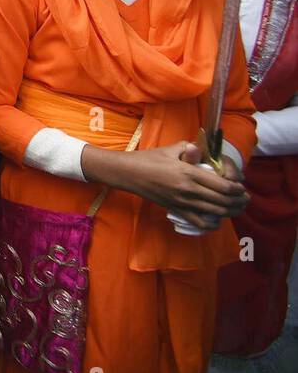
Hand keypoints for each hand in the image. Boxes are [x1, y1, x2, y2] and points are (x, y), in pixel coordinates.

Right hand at [81, 141, 248, 230]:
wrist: (128, 173)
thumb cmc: (149, 158)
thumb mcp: (171, 149)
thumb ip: (190, 149)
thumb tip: (202, 150)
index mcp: (190, 173)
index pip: (224, 186)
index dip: (238, 189)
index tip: (242, 187)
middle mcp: (189, 190)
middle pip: (223, 201)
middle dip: (239, 202)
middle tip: (245, 199)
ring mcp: (182, 202)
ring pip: (215, 212)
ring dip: (230, 212)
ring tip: (237, 209)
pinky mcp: (175, 210)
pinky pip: (198, 222)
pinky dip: (212, 224)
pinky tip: (216, 219)